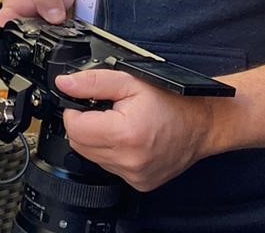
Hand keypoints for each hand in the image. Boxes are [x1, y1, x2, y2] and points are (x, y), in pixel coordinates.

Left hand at [57, 69, 211, 191]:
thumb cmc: (169, 102)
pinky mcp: (140, 184)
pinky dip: (110, 152)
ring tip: (117, 123)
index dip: (73, 111)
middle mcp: (128, 161)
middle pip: (79, 144)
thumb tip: (63, 84)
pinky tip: (126, 139)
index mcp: (124, 135)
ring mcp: (134, 176)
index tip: (84, 102)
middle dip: (84, 124)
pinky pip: (109, 167)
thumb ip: (92, 81)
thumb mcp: (129, 80)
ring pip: (92, 157)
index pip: (73, 128)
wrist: (200, 125)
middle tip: (103, 110)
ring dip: (96, 139)